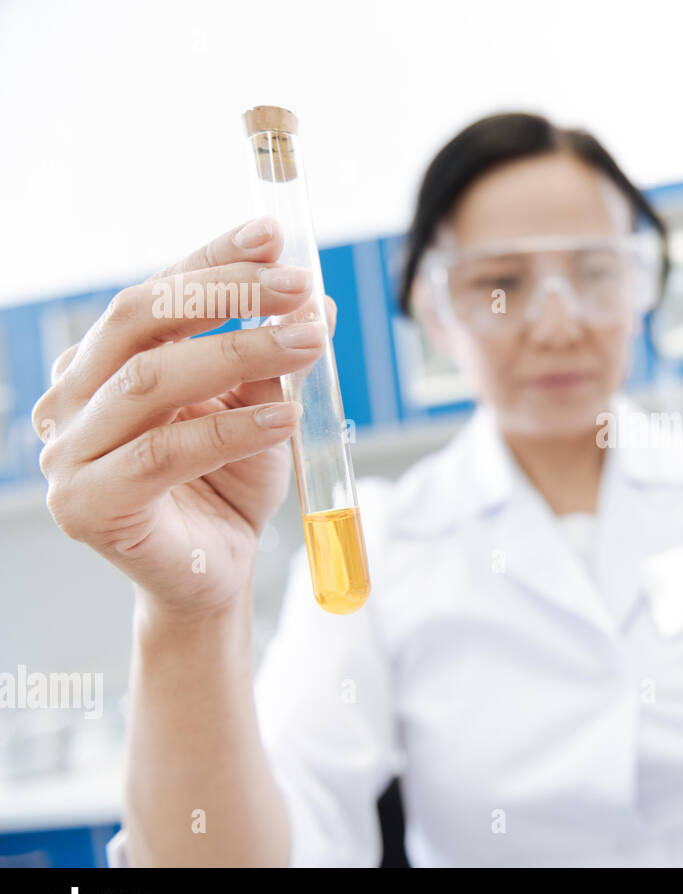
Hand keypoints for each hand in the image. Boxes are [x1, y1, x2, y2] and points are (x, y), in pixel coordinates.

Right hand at [32, 218, 335, 620]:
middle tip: (297, 285)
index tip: (274, 233)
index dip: (213, 261)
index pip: (155, 295)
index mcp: (104, 363)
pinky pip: (161, 454)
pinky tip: (283, 416)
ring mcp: (69, 452)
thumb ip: (278, 360)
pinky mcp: (87, 506)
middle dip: (224, 293)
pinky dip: (229, 430)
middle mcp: (72, 398)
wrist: (216, 576)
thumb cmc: (230, 486)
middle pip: (138, 321)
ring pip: (150, 382)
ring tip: (307, 342)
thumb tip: (319, 301)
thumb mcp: (264, 409)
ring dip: (238, 353)